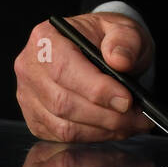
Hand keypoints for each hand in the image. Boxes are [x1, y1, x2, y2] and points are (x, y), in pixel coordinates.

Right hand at [14, 13, 155, 142]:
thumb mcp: (123, 28)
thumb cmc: (108, 39)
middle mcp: (30, 68)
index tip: (126, 100)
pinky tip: (115, 129)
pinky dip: (94, 137)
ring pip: (63, 125)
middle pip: (63, 102)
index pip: (64, 69)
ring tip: (132, 123)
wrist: (101, 50)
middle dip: (106, 115)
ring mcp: (29, 97)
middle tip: (138, 117)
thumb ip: (125, 40)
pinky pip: (63, 137)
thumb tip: (120, 60)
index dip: (96, 89)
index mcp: (46, 39)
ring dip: (103, 130)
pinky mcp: (36, 119)